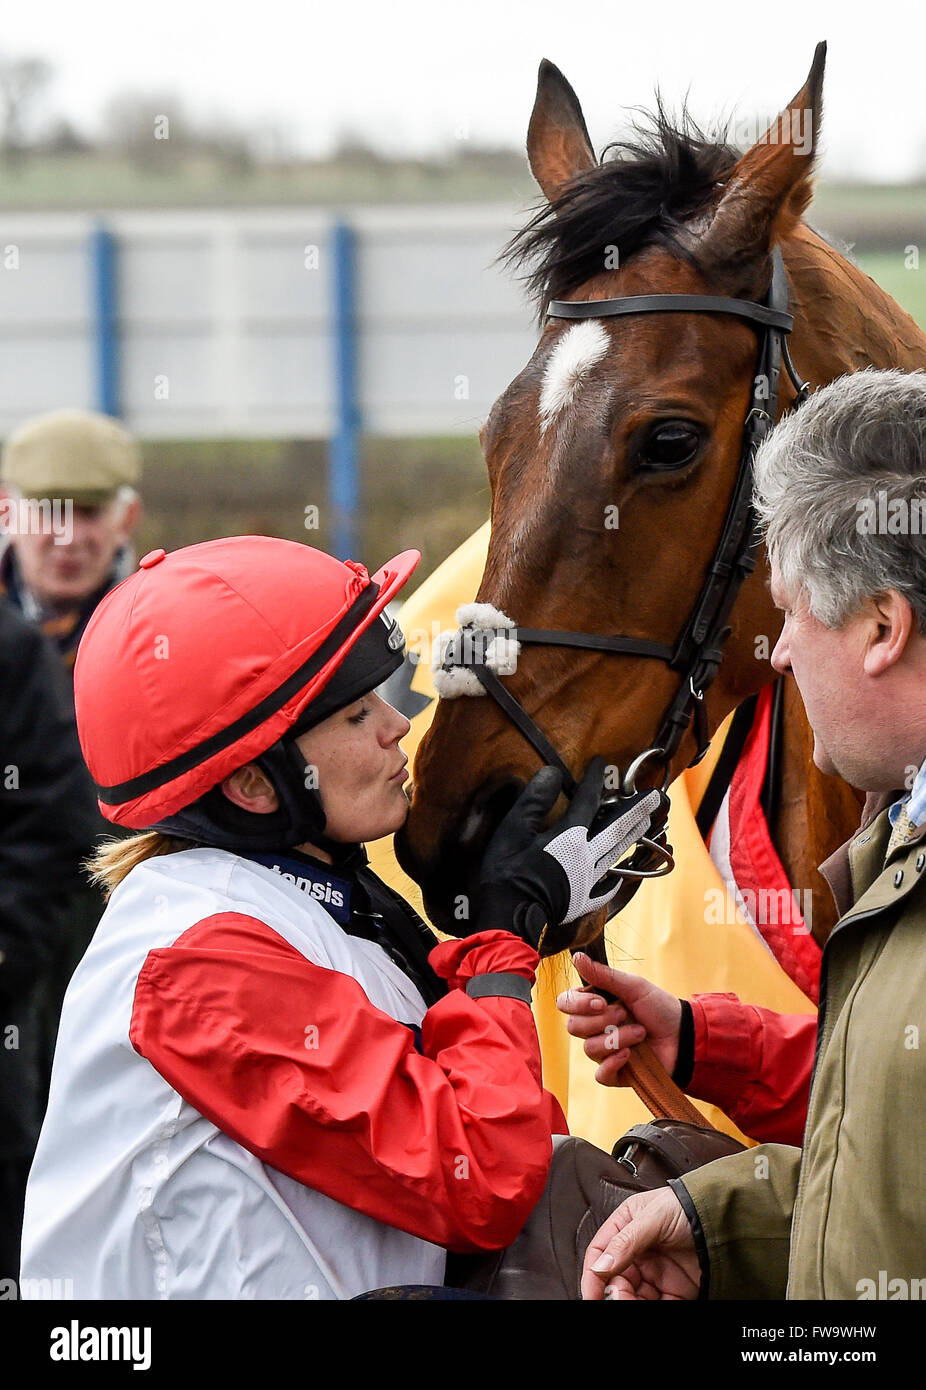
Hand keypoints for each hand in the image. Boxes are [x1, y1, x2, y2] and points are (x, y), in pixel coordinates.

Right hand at [476, 759, 661, 947]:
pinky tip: (618, 874)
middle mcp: (586, 856)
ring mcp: (588, 881)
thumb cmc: (507, 873)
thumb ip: (534, 801)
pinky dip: (614, 876)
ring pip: (617, 853)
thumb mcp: (512, 831)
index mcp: (569, 837)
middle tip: (656, 798)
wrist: (510, 919)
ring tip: (647, 824)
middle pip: (617, 828)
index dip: (595, 780)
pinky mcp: (583, 902)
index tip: (603, 764)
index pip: (587, 801)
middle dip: (636, 810)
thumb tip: (552, 774)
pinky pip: (606, 887)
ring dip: (632, 836)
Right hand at [557, 951, 682, 1083]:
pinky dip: (613, 1063)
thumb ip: (603, 975)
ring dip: (618, 1038)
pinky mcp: (616, 1073)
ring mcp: (604, 1051)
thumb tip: (576, 957)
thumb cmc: (659, 1008)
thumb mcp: (633, 986)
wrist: (684, 1035)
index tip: (600, 1002)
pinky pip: (600, 1074)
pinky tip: (630, 1055)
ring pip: (590, 1048)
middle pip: (573, 1027)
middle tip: (625, 1014)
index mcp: (595, 1005)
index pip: (566, 1003)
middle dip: (601, 1021)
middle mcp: (595, 1028)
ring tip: (641, 1033)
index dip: (577, 1004)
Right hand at [581, 1187, 700, 1300]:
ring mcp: (655, 1272)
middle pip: (615, 1279)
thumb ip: (627, 1240)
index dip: (593, 1274)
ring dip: (629, 1302)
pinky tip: (650, 1305)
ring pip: (633, 1295)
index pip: (600, 1252)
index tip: (591, 1293)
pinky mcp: (674, 1290)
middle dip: (614, 1291)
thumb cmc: (689, 1205)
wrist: (726, 1220)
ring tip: (633, 1301)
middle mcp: (637, 1251)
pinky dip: (650, 1310)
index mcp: (626, 1227)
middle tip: (619, 1296)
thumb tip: (602, 1264)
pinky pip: (657, 1306)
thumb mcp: (654, 1216)